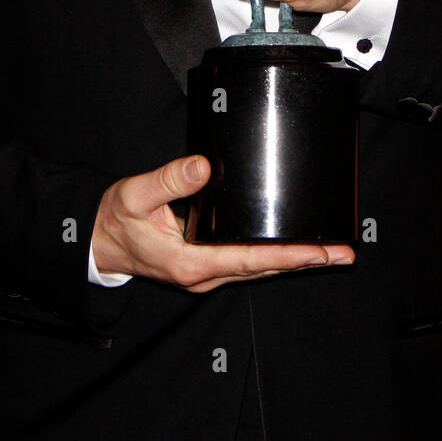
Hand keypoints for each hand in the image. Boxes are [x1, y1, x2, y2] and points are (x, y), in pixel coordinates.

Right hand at [91, 154, 354, 291]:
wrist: (98, 242)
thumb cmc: (115, 220)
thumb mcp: (135, 195)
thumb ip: (168, 180)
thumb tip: (202, 166)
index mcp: (193, 262)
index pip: (252, 259)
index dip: (290, 255)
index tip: (321, 251)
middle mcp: (205, 274)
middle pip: (266, 269)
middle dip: (306, 261)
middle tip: (343, 253)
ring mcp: (207, 274)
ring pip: (260, 270)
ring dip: (295, 262)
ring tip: (330, 253)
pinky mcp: (206, 267)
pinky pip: (248, 264)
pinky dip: (274, 258)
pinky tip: (291, 249)